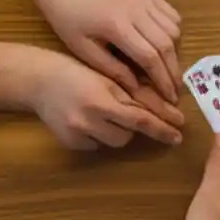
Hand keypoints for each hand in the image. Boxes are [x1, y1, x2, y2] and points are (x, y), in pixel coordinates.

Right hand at [27, 47, 182, 149]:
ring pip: (114, 142)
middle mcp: (87, 122)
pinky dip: (101, 135)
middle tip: (128, 111)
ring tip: (107, 113)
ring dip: (119, 131)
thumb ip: (136, 97)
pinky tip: (92, 120)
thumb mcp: (110, 80)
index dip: (161, 129)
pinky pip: (97, 146)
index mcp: (101, 102)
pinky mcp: (69, 143)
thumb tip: (168, 113)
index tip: (178, 135)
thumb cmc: (80, 74)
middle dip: (134, 125)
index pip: (140, 120)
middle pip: (128, 136)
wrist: (40, 81)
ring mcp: (76, 135)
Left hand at [39, 0, 181, 103]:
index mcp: (116, 26)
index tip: (169, 97)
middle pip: (166, 45)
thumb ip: (112, 69)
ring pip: (173, 30)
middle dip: (173, 70)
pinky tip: (164, 41)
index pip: (149, 57)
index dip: (162, 79)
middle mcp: (136, 11)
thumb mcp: (83, 50)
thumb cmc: (70, 21)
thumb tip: (137, 87)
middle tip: (175, 88)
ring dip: (174, 50)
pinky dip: (174, 31)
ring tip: (166, 65)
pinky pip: (173, 15)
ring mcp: (146, 0)